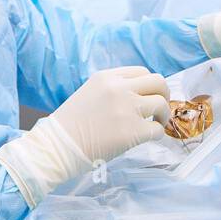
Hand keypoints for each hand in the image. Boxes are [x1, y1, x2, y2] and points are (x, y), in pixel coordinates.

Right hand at [0, 66, 169, 207]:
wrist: (57, 146)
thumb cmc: (70, 124)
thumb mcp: (90, 92)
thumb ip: (114, 89)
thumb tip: (140, 95)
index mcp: (107, 77)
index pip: (143, 72)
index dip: (150, 85)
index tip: (149, 96)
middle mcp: (119, 89)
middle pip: (158, 82)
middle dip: (164, 94)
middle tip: (159, 108)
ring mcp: (127, 110)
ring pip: (161, 104)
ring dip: (162, 115)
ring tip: (155, 123)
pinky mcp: (132, 133)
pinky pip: (157, 130)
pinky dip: (157, 133)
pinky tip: (148, 137)